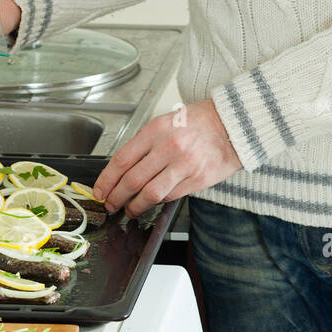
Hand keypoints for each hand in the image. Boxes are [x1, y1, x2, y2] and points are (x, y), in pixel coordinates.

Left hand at [92, 98, 241, 216]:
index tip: (100, 190)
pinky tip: (152, 202)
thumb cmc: (196, 122)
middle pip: (132, 180)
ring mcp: (185, 165)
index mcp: (156, 130)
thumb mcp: (164, 122)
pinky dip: (158, 202)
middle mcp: (169, 147)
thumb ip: (144, 144)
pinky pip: (171, 196)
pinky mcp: (198, 179)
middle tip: (110, 204)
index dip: (107, 179)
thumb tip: (121, 169)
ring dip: (135, 206)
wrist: (232, 123)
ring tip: (129, 210)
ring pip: (151, 194)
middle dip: (117, 197)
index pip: (122, 160)